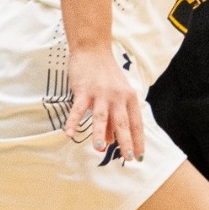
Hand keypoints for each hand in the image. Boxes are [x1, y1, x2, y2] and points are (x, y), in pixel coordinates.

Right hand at [67, 46, 144, 161]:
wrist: (93, 50)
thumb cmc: (106, 74)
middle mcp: (118, 97)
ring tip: (99, 149)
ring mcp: (101, 94)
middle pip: (123, 122)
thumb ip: (114, 118)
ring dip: (100, 133)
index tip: (140, 157)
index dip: (138, 141)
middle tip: (128, 159)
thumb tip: (112, 141)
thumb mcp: (117, 95)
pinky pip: (78, 109)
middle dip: (126, 142)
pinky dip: (73, 122)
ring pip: (102, 116)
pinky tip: (69, 134)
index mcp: (130, 98)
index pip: (136, 123)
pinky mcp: (84, 90)